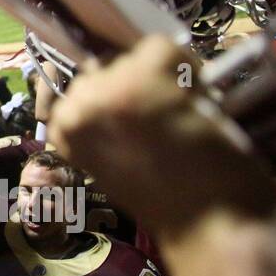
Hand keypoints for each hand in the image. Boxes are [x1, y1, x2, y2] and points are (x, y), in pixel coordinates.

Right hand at [49, 36, 275, 238]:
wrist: (212, 228)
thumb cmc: (169, 204)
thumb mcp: (114, 162)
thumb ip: (102, 126)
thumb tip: (114, 85)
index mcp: (63, 128)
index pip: (72, 83)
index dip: (108, 93)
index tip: (132, 115)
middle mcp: (77, 103)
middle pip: (104, 68)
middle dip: (132, 85)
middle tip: (161, 120)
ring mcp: (112, 85)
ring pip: (133, 57)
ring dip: (160, 79)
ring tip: (182, 117)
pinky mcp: (149, 72)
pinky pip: (163, 47)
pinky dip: (188, 70)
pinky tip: (197, 106)